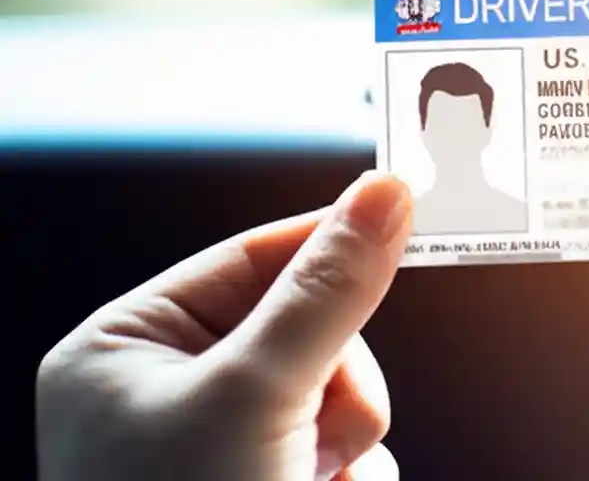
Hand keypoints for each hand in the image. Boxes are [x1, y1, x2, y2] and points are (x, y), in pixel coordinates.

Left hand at [37, 172, 412, 480]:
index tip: (400, 213)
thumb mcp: (254, 396)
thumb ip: (326, 293)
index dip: (327, 242)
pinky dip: (350, 478)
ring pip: (340, 395)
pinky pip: (348, 449)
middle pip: (311, 330)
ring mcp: (224, 447)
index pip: (251, 258)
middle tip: (311, 426)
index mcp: (128, 347)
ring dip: (345, 439)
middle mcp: (172, 392)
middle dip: (334, 383)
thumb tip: (383, 196)